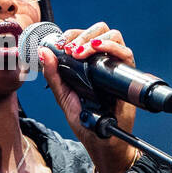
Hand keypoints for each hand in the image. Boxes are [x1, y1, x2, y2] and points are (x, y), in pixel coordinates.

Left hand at [37, 22, 138, 172]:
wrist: (102, 142)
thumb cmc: (86, 122)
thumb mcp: (64, 97)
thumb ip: (54, 75)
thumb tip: (43, 52)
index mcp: (88, 64)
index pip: (84, 36)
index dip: (73, 34)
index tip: (62, 44)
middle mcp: (104, 62)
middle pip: (101, 30)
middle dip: (83, 34)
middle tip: (71, 48)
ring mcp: (116, 68)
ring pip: (115, 37)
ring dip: (96, 39)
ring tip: (82, 51)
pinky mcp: (127, 77)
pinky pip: (126, 54)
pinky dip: (112, 47)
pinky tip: (97, 49)